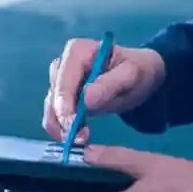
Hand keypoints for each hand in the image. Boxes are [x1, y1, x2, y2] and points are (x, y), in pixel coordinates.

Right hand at [43, 39, 165, 143]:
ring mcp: (61, 79)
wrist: (141, 76)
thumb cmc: (138, 71)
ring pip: (51, 105)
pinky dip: (61, 127)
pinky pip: (56, 112)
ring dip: (60, 125)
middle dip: (63, 117)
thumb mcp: (132, 75)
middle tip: (78, 139)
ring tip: (77, 141)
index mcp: (77, 51)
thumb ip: (110, 85)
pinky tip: (74, 138)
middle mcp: (63, 63)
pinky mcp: (64, 95)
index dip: (65, 103)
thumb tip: (86, 99)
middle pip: (55, 93)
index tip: (72, 125)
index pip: (64, 80)